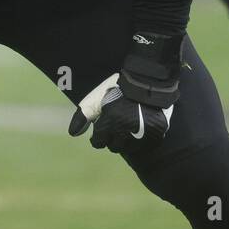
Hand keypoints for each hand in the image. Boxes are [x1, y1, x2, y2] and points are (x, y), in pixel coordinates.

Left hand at [68, 34, 180, 153]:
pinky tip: (141, 128)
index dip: (99, 136)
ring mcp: (142, 135)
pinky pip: (144, 145)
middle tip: (117, 126)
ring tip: (128, 126)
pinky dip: (141, 139)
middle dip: (113, 138)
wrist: (148, 81)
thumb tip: (73, 133)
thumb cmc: (119, 89)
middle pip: (114, 147)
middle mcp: (126, 131)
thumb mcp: (97, 97)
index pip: (98, 142)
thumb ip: (83, 115)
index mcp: (110, 121)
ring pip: (129, 148)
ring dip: (126, 140)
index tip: (103, 130)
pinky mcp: (155, 135)